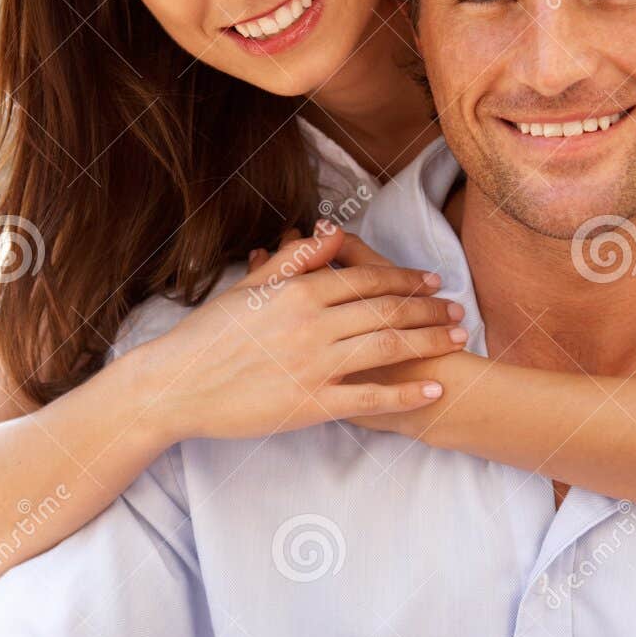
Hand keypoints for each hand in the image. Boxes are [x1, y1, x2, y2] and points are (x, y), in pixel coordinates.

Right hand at [146, 222, 466, 441]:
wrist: (177, 385)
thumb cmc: (208, 336)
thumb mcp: (250, 288)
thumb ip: (295, 260)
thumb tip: (332, 232)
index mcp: (299, 293)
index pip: (366, 279)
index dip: (405, 279)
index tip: (432, 282)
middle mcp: (313, 326)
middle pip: (386, 310)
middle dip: (428, 309)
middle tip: (458, 310)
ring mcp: (315, 366)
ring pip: (386, 347)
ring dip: (428, 342)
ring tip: (456, 340)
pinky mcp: (312, 404)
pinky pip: (370, 398)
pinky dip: (407, 393)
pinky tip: (434, 389)